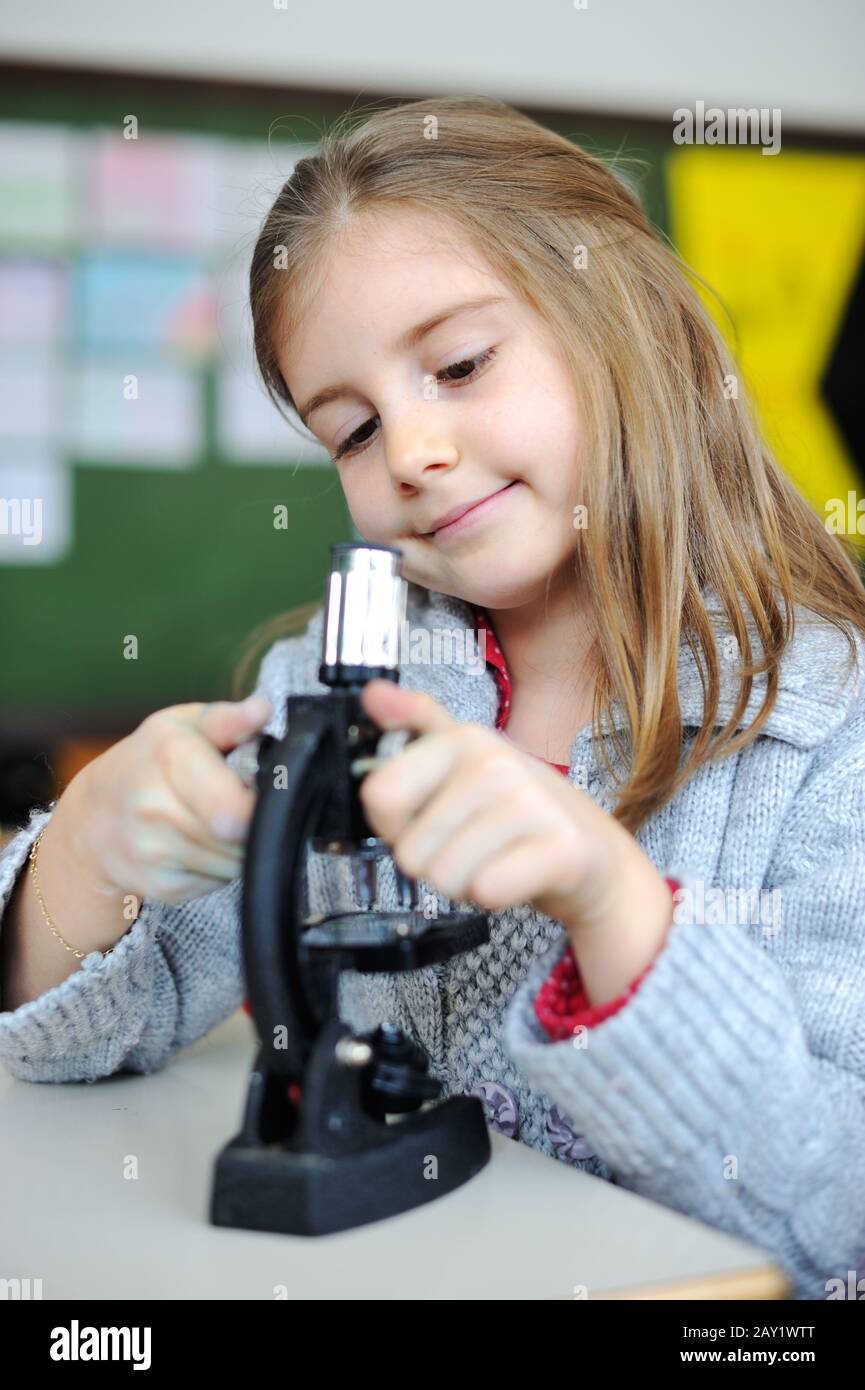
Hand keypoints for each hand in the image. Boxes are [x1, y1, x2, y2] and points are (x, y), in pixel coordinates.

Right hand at [70, 696, 271, 906]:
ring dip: (238, 846)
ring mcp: (155, 852)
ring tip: (214, 822)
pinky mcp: (163, 887)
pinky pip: (218, 883)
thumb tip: (262, 709)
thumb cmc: (150, 761)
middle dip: (251, 823)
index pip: (237, 809)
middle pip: (242, 837)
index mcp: (170, 756)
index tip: (252, 790)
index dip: (259, 803)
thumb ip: (228, 720)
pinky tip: (199, 845)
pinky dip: (219, 868)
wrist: (93, 817)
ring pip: (235, 863)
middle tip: (235, 804)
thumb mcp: (184, 725)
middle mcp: (156, 807)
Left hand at [357, 679, 669, 942]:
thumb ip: (416, 725)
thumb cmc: (519, 812)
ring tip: (497, 858)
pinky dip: (496, 897)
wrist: (593, 855)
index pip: (380, 796)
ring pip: (444, 877)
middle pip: (410, 852)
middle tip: (474, 846)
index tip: (428, 819)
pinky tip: (518, 876)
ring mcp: (531, 802)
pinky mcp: (561, 849)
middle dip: (436, 863)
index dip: (395, 825)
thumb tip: (372, 693)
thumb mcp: (466, 760)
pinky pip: (487, 891)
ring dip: (465, 883)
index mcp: (462, 738)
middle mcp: (495, 762)